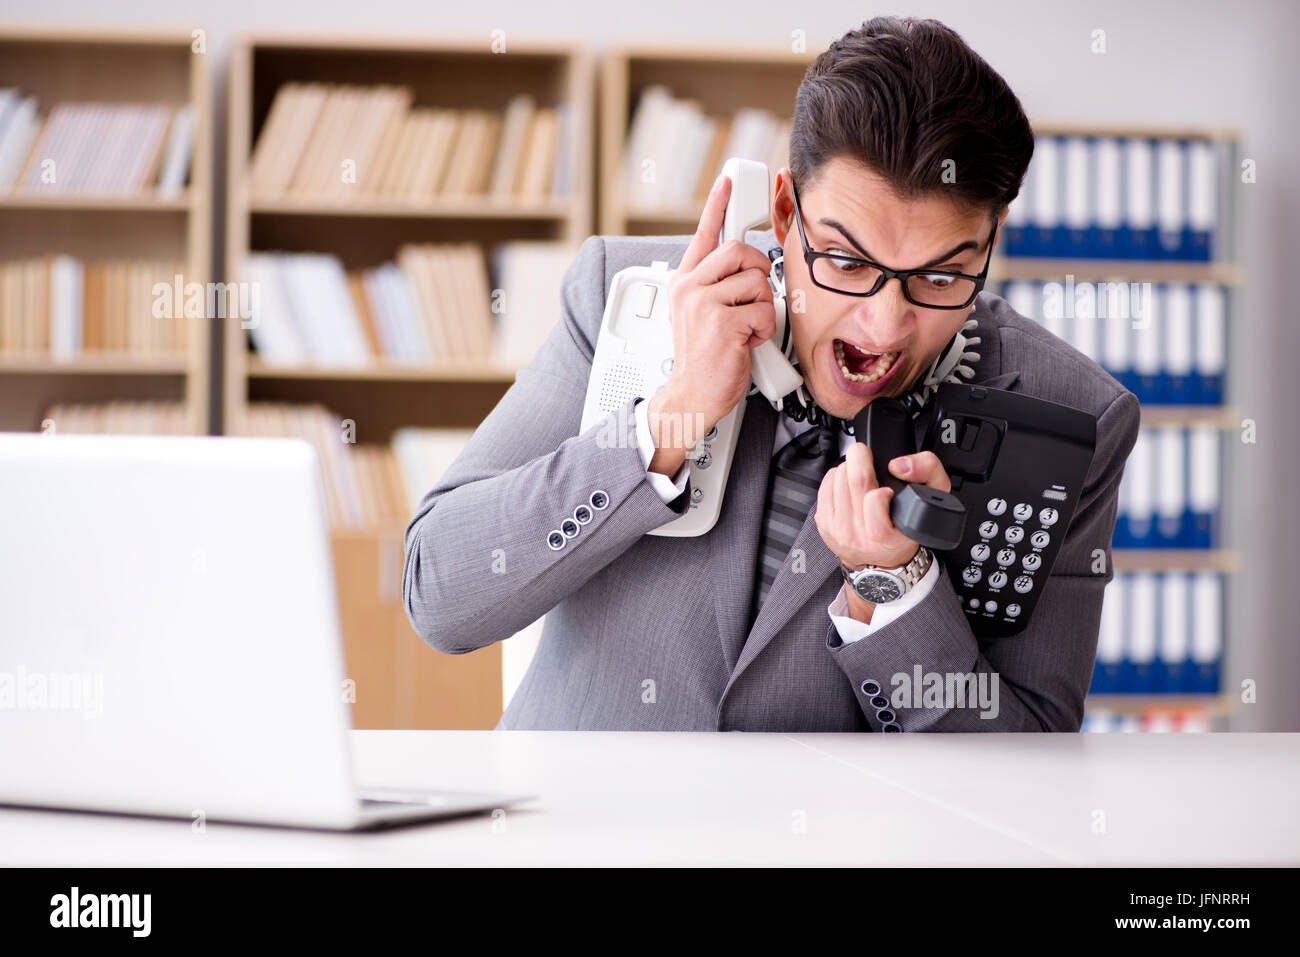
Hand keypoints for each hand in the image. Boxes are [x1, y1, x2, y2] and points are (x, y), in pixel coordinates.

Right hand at [658, 173, 776, 436]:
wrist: (691, 397)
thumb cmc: (703, 360)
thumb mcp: (700, 315)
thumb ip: (717, 287)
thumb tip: (748, 269)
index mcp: (684, 283)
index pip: (702, 234)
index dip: (717, 205)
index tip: (727, 181)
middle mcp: (688, 288)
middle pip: (739, 251)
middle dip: (757, 273)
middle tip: (753, 297)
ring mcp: (702, 304)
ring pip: (756, 282)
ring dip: (762, 309)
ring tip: (744, 329)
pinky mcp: (721, 322)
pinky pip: (763, 311)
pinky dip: (763, 331)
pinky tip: (746, 343)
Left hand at [815, 443, 952, 569]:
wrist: (882, 562)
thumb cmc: (905, 528)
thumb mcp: (932, 499)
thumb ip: (927, 471)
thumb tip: (899, 465)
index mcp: (887, 536)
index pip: (875, 499)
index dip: (882, 486)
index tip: (886, 487)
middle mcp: (860, 536)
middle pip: (853, 480)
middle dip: (860, 459)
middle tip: (866, 456)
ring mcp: (839, 530)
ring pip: (837, 479)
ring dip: (847, 468)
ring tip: (858, 474)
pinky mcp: (824, 524)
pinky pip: (825, 486)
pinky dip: (835, 477)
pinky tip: (846, 484)